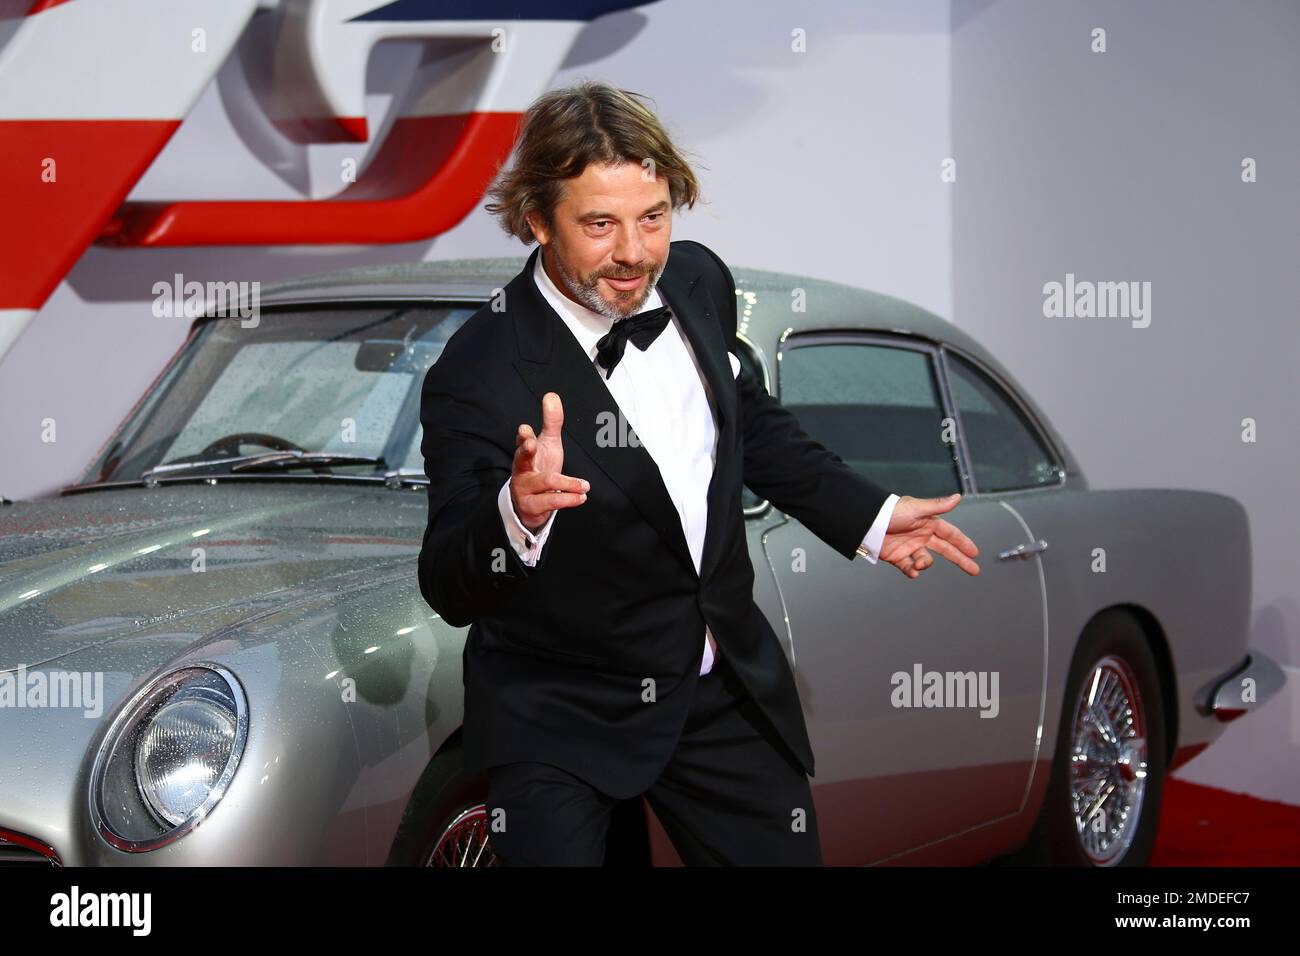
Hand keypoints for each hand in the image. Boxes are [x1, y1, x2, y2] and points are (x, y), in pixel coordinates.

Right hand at [511, 391, 589, 532]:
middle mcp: (521, 470)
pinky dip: (569, 498)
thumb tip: (551, 395)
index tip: (525, 429)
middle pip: (522, 459)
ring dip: (568, 483)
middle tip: (531, 443)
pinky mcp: (532, 506)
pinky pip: (552, 501)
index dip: (523, 436)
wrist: (530, 504)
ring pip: (546, 482)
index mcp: (525, 453)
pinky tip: (581, 496)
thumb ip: (551, 421)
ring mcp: (524, 489)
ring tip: (585, 486)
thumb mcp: (547, 444)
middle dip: (526, 450)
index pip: (522, 442)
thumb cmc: (539, 467)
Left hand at [879, 493, 979, 578]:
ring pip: (926, 561)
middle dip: (960, 560)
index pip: (951, 534)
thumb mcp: (917, 508)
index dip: (963, 543)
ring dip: (924, 564)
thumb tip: (957, 497)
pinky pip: (909, 568)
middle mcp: (921, 536)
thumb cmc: (891, 512)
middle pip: (946, 550)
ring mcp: (910, 547)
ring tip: (918, 563)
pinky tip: (913, 571)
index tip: (975, 552)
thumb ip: (938, 505)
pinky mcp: (898, 557)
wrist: (868, 523)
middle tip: (974, 570)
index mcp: (928, 523)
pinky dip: (912, 571)